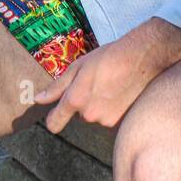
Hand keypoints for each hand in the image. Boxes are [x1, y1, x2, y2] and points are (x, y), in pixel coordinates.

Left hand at [32, 39, 156, 133]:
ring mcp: (107, 120)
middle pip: (78, 113)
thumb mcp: (78, 67)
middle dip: (82, 101)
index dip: (53, 119)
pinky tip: (118, 92)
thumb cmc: (108, 58)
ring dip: (97, 104)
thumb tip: (38, 100)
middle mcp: (90, 115)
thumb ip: (57, 87)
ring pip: (94, 115)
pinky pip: (108, 117)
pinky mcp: (121, 122)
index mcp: (76, 100)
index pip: (55, 123)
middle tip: (94, 83)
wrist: (141, 59)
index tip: (54, 115)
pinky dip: (110, 108)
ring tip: (109, 85)